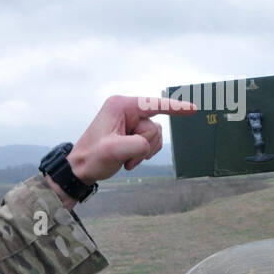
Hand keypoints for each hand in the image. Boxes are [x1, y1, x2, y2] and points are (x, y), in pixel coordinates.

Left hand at [48, 96, 196, 207]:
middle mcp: (126, 109)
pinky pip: (151, 142)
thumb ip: (136, 145)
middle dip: (144, 145)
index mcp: (120, 106)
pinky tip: (127, 159)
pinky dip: (143, 154)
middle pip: (154, 126)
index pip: (153, 104)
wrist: (80, 169)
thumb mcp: (112, 151)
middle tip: (125, 156)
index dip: (175, 107)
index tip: (193, 109)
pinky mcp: (132, 131)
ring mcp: (130, 120)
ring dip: (143, 152)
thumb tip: (147, 144)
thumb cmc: (91, 157)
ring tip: (125, 159)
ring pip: (155, 136)